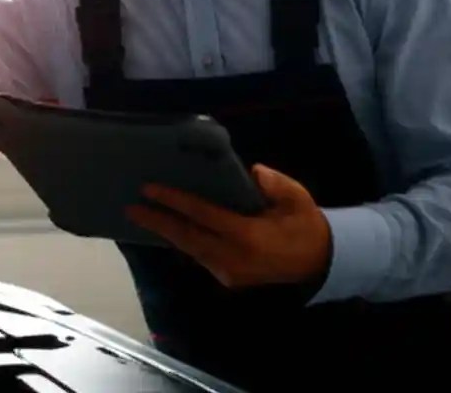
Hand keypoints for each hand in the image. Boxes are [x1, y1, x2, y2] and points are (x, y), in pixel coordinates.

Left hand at [127, 164, 331, 289]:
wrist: (320, 262)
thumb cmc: (304, 224)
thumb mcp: (297, 197)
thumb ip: (274, 183)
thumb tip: (250, 171)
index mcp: (249, 236)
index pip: (203, 215)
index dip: (175, 202)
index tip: (150, 190)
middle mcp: (233, 258)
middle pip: (186, 237)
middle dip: (157, 222)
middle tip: (131, 207)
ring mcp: (229, 272)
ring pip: (189, 249)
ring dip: (165, 233)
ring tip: (141, 216)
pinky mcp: (227, 279)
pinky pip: (198, 256)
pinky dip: (181, 242)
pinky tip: (166, 228)